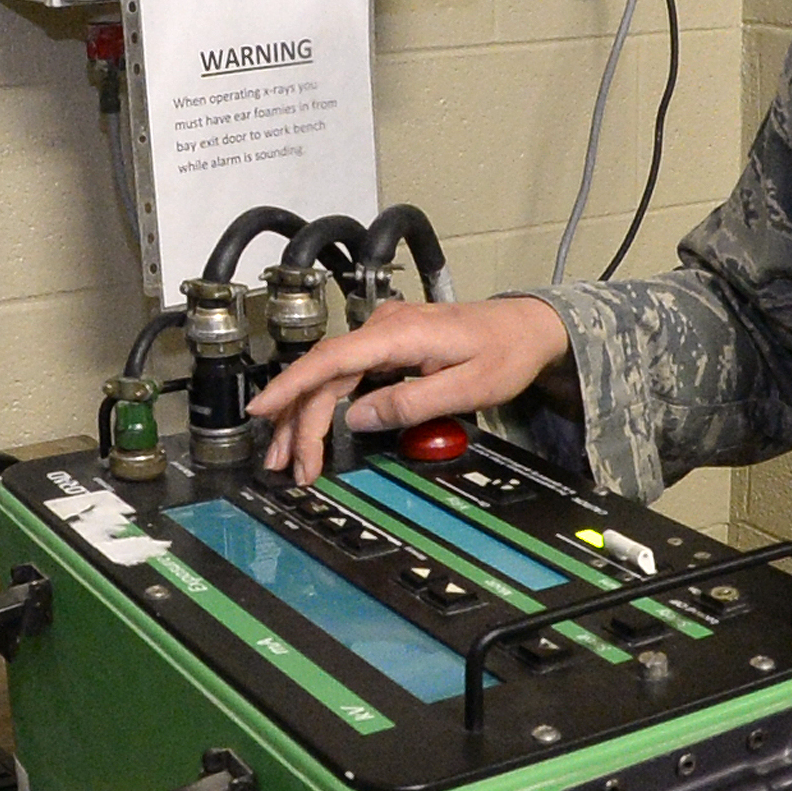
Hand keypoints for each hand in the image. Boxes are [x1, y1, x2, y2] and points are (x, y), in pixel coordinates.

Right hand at [245, 297, 573, 485]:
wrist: (529, 326)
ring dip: (307, 414)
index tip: (261, 410)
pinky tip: (315, 426)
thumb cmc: (506, 352)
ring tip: (291, 455)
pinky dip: (327, 401)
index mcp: (398, 334)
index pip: (330, 359)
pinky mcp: (389, 344)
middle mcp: (384, 327)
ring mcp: (384, 334)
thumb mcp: (467, 388)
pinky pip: (347, 373)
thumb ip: (410, 403)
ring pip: (331, 376)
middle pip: (324, 374)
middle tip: (285, 464)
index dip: (291, 385)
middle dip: (297, 420)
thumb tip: (357, 418)